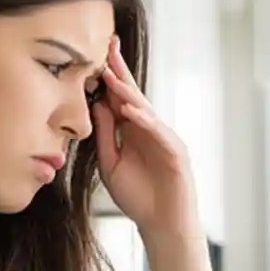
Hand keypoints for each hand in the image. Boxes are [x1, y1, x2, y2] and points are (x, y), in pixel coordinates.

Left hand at [91, 35, 200, 236]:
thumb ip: (105, 135)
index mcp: (134, 131)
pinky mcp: (175, 154)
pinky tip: (130, 111)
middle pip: (134, 95)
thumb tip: (97, 104)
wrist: (161, 225)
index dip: (108, 77)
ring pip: (145, 110)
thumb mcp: (110, 163)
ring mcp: (164, 140)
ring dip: (128, 93)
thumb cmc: (138, 198)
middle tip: (108, 45)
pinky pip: (158, 133)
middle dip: (120, 71)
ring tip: (111, 75)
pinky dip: (145, 121)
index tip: (93, 54)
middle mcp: (150, 130)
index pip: (119, 98)